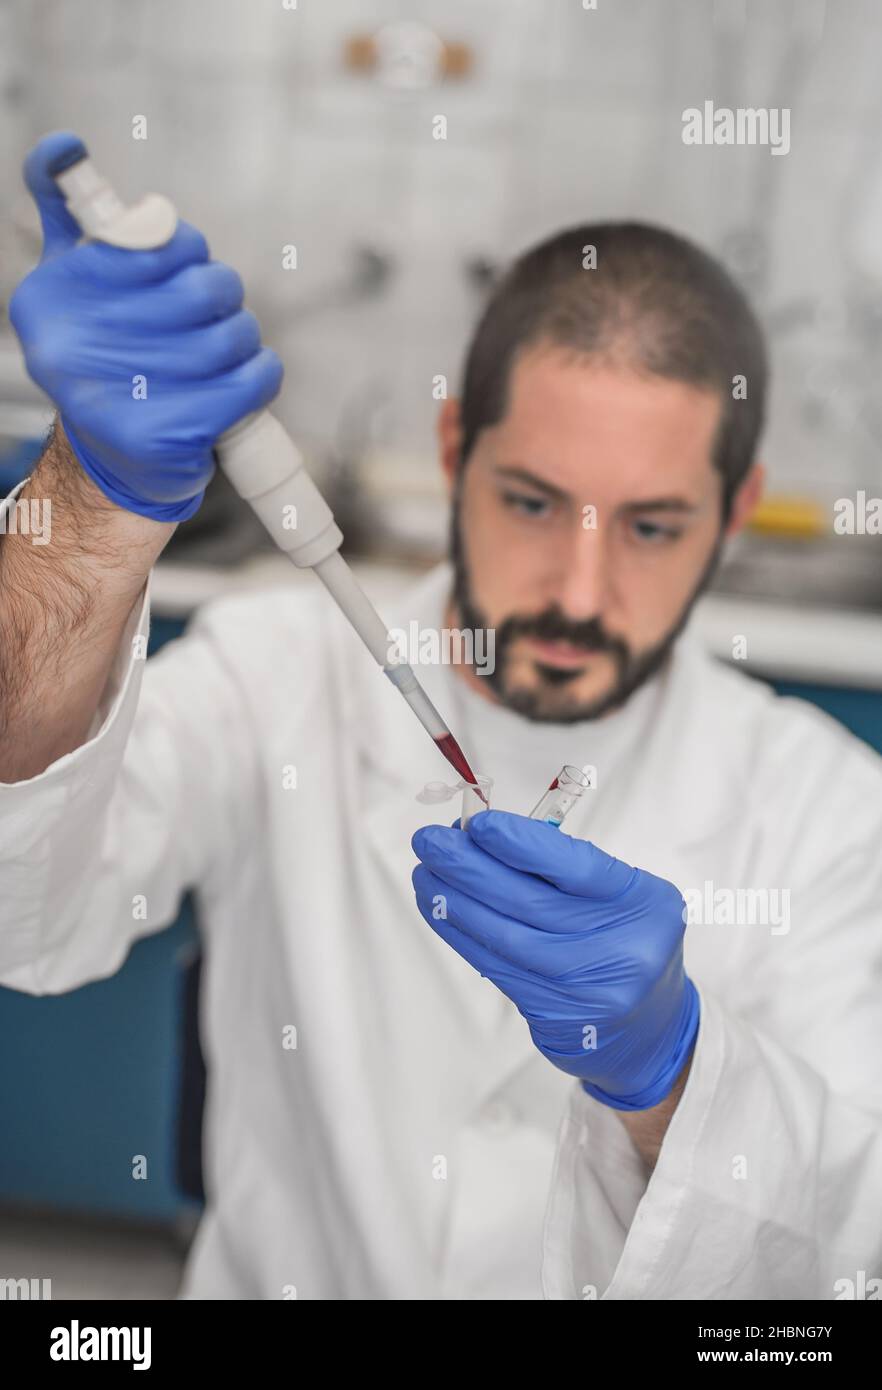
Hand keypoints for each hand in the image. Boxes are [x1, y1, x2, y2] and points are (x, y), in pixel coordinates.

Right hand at [10, 131, 282, 521]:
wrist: (115, 466)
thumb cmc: (106, 360)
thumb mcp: (74, 286)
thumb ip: (71, 217)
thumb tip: (61, 149)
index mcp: (50, 299)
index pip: (151, 241)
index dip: (184, 247)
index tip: (184, 264)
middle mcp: (76, 349)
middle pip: (201, 288)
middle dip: (221, 294)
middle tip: (216, 310)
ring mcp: (124, 396)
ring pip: (232, 334)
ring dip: (243, 339)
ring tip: (226, 353)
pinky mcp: (171, 437)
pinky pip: (251, 381)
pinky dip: (262, 375)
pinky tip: (248, 380)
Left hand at [411, 809, 699, 1109]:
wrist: (650, 1029)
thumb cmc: (625, 940)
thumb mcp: (620, 895)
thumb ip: (563, 868)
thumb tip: (484, 837)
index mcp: (644, 902)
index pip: (576, 867)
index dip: (522, 844)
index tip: (478, 825)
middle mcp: (621, 948)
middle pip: (530, 902)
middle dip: (470, 867)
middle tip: (429, 841)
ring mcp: (589, 989)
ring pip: (506, 937)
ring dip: (455, 902)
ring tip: (425, 874)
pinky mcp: (556, 1017)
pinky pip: (497, 967)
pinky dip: (461, 934)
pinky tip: (440, 910)